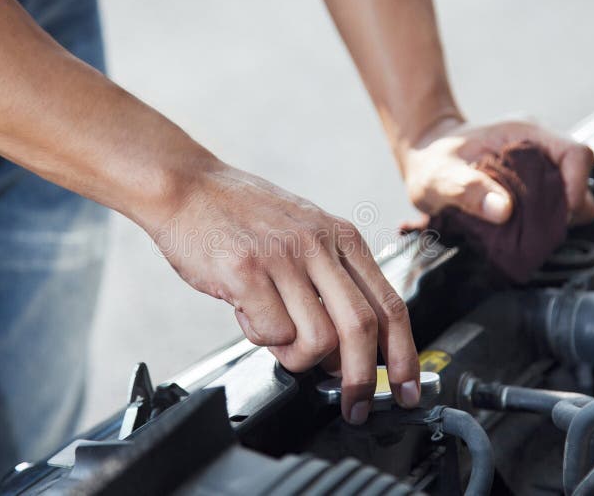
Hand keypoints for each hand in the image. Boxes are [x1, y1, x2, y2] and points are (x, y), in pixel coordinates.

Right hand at [147, 155, 420, 423]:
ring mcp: (282, 257)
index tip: (406, 389)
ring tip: (275, 335)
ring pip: (317, 339)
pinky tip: (247, 313)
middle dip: (362, 380)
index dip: (404, 355)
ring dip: (297, 356)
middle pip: (362, 328)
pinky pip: (271, 333)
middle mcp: (318, 244)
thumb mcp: (305, 234)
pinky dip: (261, 338)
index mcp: (341, 237)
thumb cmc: (242, 216)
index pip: (390, 305)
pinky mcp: (245, 270)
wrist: (186, 187)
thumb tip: (347, 352)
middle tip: (354, 406)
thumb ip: (331, 283)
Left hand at [399, 118, 593, 225]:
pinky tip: (517, 231)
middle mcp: (537, 148)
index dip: (577, 186)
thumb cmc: (431, 160)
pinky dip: (540, 220)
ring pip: (567, 195)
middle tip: (537, 231)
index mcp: (524, 134)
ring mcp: (536, 166)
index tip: (561, 215)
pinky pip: (549, 204)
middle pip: (579, 179)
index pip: (576, 154)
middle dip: (567, 209)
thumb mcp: (439, 176)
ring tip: (524, 233)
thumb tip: (503, 210)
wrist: (424, 156)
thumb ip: (467, 189)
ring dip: (552, 218)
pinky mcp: (530, 185)